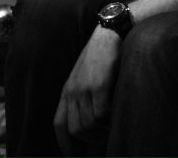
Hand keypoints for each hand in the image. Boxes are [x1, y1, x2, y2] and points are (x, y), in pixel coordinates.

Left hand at [54, 25, 121, 154]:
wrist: (109, 32)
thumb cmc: (102, 55)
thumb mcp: (86, 75)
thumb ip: (84, 95)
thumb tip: (92, 121)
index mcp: (67, 90)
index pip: (59, 125)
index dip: (66, 145)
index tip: (76, 157)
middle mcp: (72, 91)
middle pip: (76, 130)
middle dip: (91, 141)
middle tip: (105, 141)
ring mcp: (85, 88)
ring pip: (89, 125)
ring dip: (103, 131)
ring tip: (114, 126)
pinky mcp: (99, 85)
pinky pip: (102, 115)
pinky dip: (110, 120)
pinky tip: (118, 114)